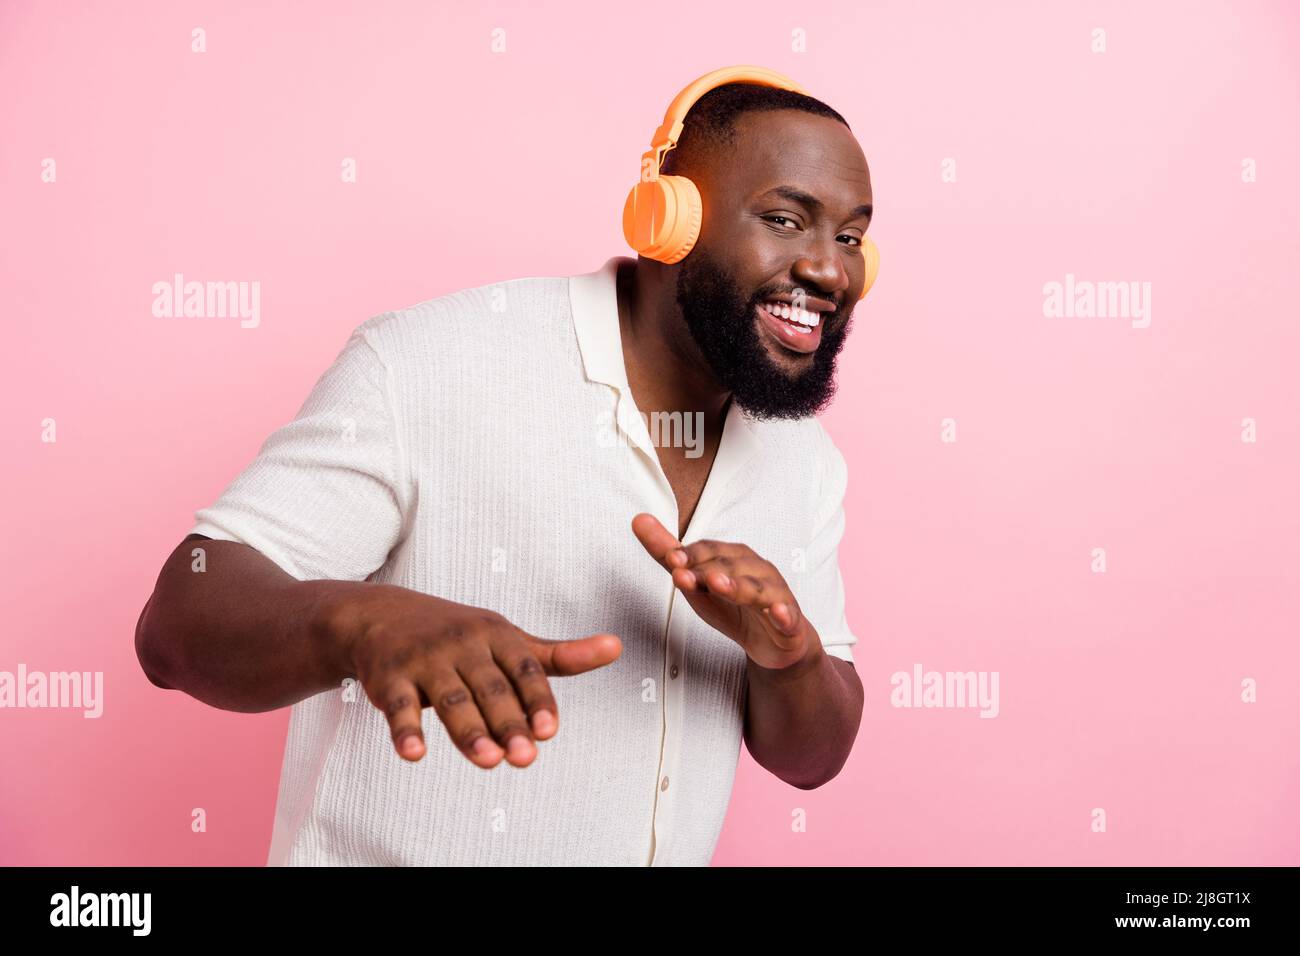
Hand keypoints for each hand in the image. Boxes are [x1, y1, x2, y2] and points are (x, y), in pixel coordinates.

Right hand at [324, 585, 621, 767]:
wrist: (382, 615)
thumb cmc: (460, 636)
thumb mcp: (510, 639)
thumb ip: (560, 655)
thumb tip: (617, 647)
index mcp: (498, 635)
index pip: (525, 670)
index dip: (537, 701)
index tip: (549, 731)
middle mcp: (464, 644)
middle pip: (491, 690)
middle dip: (508, 724)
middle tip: (525, 758)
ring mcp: (426, 660)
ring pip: (451, 701)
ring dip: (469, 732)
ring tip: (488, 760)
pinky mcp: (390, 678)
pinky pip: (400, 706)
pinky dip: (405, 730)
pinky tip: (414, 753)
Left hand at [630, 513, 815, 670]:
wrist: (774, 641)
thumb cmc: (733, 606)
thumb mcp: (696, 582)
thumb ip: (669, 554)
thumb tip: (638, 519)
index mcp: (735, 558)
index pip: (711, 550)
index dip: (691, 555)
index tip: (670, 559)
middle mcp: (757, 570)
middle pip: (731, 566)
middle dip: (707, 570)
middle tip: (684, 575)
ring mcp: (775, 594)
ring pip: (756, 588)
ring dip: (738, 586)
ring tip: (718, 584)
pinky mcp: (790, 621)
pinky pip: (787, 616)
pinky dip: (782, 614)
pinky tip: (776, 613)